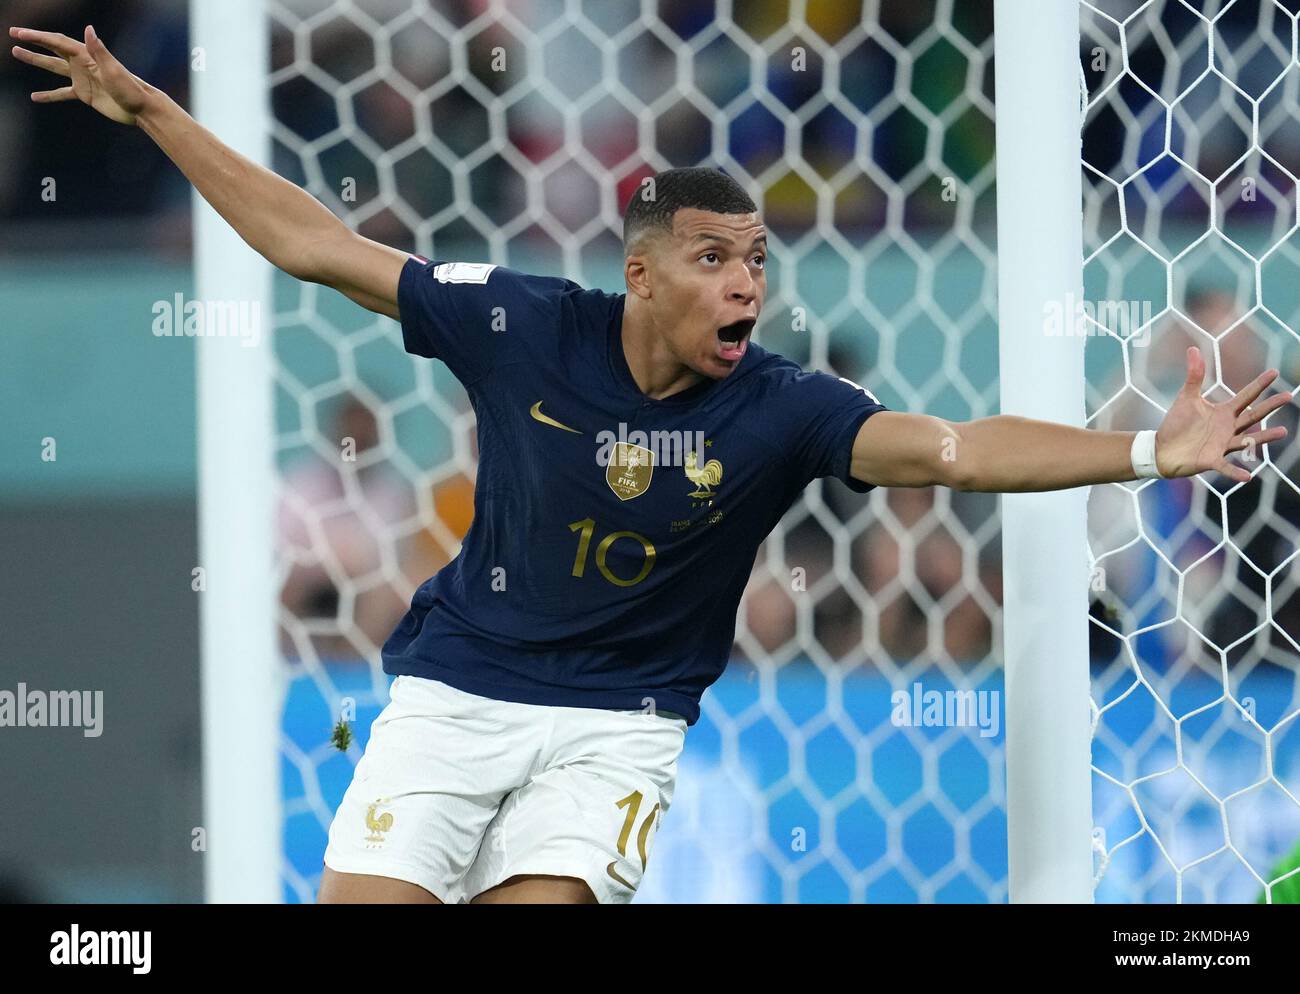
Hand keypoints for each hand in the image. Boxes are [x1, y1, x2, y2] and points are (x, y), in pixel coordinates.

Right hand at [9, 25, 148, 125]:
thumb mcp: (113, 69)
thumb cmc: (131, 88)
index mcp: (87, 55)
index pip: (57, 42)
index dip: (38, 36)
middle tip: (13, 34)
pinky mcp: (85, 94)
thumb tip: (88, 29)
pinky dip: (49, 95)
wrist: (141, 109)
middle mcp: (82, 64)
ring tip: (16, 53)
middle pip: (52, 49)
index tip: (19, 33)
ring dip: (36, 60)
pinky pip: (62, 93)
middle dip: (33, 41)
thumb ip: (98, 50)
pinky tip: (35, 97)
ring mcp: (82, 78)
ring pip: (54, 67)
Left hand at [1155, 346, 1291, 482]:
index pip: (1245, 396)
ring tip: (1283, 432)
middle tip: (1288, 396)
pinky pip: (1226, 467)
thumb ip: (1194, 376)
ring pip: (1247, 441)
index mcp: (1223, 413)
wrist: (1161, 448)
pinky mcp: (1211, 460)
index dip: (1258, 385)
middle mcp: (1227, 428)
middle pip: (1253, 416)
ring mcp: (1222, 445)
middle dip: (1269, 406)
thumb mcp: (1186, 397)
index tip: (1273, 372)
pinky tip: (1248, 476)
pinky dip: (1236, 471)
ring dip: (1264, 438)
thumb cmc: (1177, 424)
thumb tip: (1193, 349)